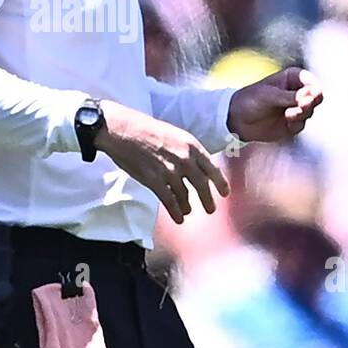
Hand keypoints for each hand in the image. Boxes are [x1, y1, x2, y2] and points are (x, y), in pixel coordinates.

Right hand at [94, 100, 228, 224]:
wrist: (122, 130)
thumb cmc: (145, 129)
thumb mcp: (174, 134)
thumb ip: (186, 150)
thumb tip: (195, 167)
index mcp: (191, 145)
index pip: (212, 168)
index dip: (220, 183)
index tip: (225, 192)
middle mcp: (184, 158)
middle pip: (202, 185)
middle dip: (207, 200)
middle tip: (210, 209)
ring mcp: (170, 170)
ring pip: (185, 195)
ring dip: (187, 206)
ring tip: (188, 211)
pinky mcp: (154, 180)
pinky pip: (170, 201)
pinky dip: (176, 212)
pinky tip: (178, 218)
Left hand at [227, 67, 322, 142]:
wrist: (237, 119)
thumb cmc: (251, 99)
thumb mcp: (269, 95)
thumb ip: (290, 96)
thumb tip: (311, 95)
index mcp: (293, 78)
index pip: (311, 81)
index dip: (314, 88)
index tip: (312, 94)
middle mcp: (298, 92)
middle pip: (316, 96)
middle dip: (312, 102)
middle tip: (304, 105)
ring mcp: (296, 108)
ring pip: (310, 111)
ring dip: (302, 113)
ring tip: (289, 114)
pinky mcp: (293, 123)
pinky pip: (302, 124)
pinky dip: (296, 123)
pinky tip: (287, 121)